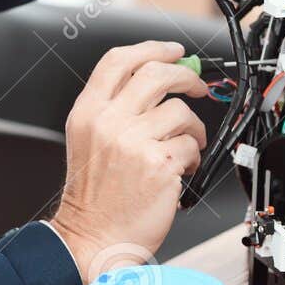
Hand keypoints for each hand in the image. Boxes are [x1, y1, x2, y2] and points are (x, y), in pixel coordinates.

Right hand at [50, 41, 207, 283]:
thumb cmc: (93, 196)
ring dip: (192, 129)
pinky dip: (192, 157)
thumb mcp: (88, 140)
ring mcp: (134, 142)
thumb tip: (164, 79)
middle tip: (196, 87)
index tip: (173, 51)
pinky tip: (177, 170)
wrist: (92, 236)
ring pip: (181, 112)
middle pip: (156, 73)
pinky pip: (192, 145)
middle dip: (185, 76)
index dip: (152, 48)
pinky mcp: (159, 164)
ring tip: (182, 147)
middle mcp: (108, 122)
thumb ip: (117, 108)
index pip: (119, 61)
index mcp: (87, 112)